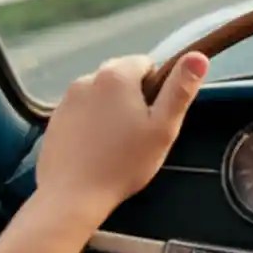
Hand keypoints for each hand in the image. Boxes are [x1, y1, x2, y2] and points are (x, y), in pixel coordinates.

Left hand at [31, 53, 208, 240]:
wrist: (72, 195)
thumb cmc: (124, 163)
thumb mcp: (163, 129)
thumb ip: (180, 90)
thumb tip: (198, 56)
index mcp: (116, 75)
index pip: (145, 63)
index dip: (156, 88)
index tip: (155, 117)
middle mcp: (87, 78)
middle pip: (120, 76)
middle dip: (132, 96)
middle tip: (138, 132)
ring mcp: (66, 98)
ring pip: (99, 94)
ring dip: (110, 108)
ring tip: (115, 143)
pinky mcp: (53, 118)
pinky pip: (80, 111)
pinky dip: (90, 122)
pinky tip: (94, 149)